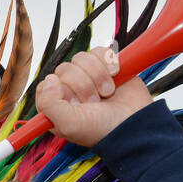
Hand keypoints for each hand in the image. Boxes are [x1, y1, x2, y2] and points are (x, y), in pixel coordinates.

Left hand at [34, 46, 152, 148]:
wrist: (135, 123)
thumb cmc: (102, 130)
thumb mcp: (68, 125)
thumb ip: (49, 104)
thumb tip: (49, 79)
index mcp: (56, 105)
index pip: (47, 84)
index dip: (61, 90)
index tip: (74, 104)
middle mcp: (70, 90)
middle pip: (64, 69)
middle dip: (83, 85)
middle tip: (95, 102)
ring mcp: (88, 77)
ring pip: (81, 58)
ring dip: (97, 75)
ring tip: (107, 92)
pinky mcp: (106, 66)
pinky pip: (100, 51)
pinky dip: (109, 63)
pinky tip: (115, 76)